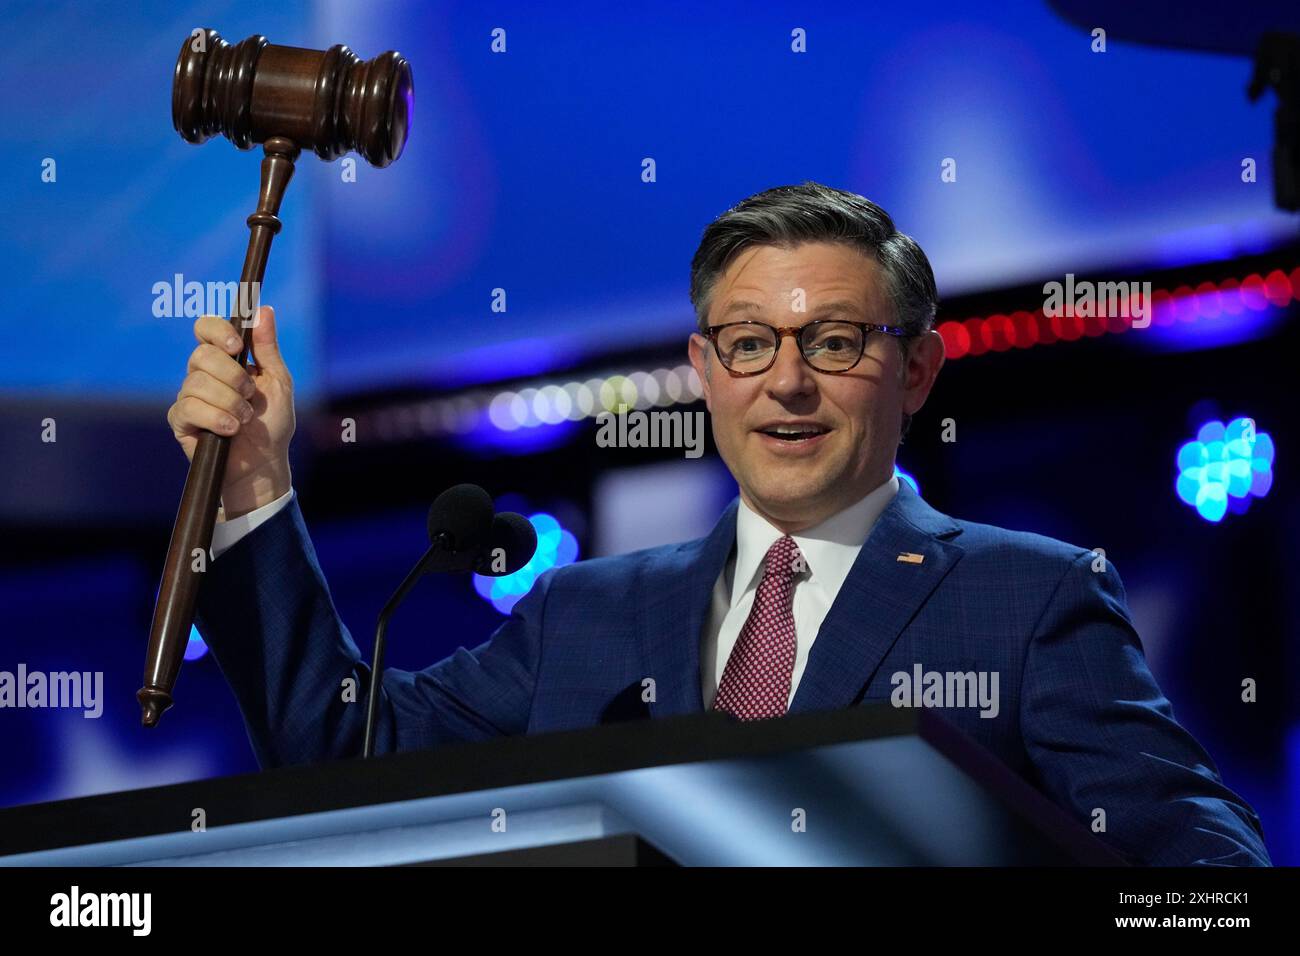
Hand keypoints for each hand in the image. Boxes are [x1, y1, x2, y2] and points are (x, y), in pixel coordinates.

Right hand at [167, 305, 295, 518]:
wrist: (264, 464)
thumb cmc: (272, 424)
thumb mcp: (278, 381)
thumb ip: (268, 347)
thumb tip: (263, 309)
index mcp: (225, 359)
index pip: (205, 328)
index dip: (217, 331)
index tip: (238, 345)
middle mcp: (203, 373)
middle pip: (202, 355)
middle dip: (234, 377)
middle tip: (250, 396)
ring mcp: (189, 396)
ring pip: (196, 382)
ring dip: (230, 402)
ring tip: (245, 419)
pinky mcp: (181, 420)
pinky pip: (189, 407)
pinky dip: (216, 418)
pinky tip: (230, 430)